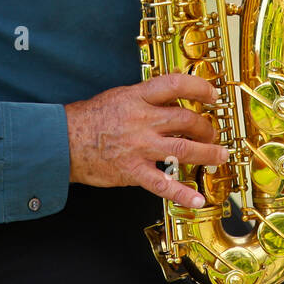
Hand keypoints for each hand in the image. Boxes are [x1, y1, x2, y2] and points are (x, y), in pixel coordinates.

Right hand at [64, 73, 227, 208]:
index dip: (199, 88)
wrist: (64, 141)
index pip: (176, 84)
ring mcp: (139, 147)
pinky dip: (182, 193)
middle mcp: (142, 120)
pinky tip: (197, 199)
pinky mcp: (133, 170)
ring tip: (219, 156)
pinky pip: (162, 184)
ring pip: (183, 149)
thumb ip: (146, 96)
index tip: (213, 94)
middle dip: (206, 127)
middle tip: (213, 134)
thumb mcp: (119, 96)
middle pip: (186, 120)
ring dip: (207, 154)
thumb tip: (172, 93)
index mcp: (138, 98)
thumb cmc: (90, 119)